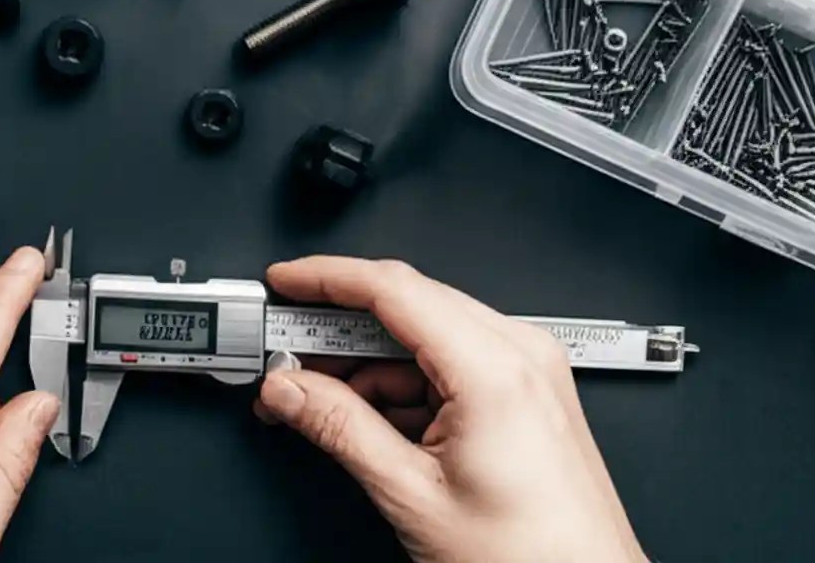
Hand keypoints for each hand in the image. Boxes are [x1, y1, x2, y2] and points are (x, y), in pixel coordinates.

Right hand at [255, 257, 646, 562]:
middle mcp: (519, 354)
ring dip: (367, 368)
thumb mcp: (413, 493)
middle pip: (406, 308)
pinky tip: (369, 424)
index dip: (326, 279)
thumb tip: (290, 388)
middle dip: (337, 335)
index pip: (393, 288)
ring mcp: (527, 372)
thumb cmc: (530, 558)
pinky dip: (402, 388)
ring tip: (320, 408)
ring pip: (423, 339)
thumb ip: (340, 429)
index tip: (284, 283)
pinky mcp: (524, 393)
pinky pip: (448, 366)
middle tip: (285, 360)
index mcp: (494, 368)